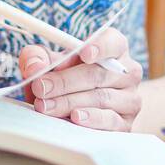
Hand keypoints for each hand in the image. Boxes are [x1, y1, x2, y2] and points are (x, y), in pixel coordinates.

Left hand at [17, 28, 143, 131]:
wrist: (75, 107)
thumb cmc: (65, 77)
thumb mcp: (49, 62)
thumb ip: (37, 57)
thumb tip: (35, 67)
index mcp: (114, 48)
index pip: (113, 42)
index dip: (100, 46)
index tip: (83, 53)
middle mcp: (127, 72)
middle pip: (98, 74)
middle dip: (65, 82)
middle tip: (41, 87)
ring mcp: (129, 98)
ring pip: (101, 98)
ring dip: (69, 102)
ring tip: (45, 106)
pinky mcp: (126, 123)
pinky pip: (110, 120)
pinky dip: (91, 119)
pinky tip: (75, 118)